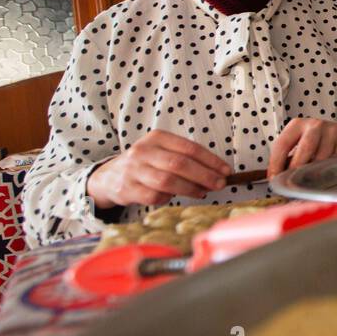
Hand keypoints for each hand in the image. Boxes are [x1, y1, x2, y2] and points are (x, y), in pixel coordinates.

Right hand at [87, 129, 231, 208]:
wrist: (110, 176)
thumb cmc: (146, 163)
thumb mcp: (162, 151)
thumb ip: (186, 158)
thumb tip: (217, 173)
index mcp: (156, 138)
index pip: (189, 148)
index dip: (211, 160)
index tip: (226, 171)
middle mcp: (143, 151)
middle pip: (180, 164)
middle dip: (204, 175)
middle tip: (220, 184)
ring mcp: (133, 170)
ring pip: (168, 181)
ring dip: (190, 188)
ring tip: (203, 192)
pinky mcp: (128, 189)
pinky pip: (155, 196)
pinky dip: (168, 198)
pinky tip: (174, 196)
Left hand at [267, 117, 336, 177]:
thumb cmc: (316, 141)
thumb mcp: (299, 141)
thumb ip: (288, 156)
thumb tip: (275, 178)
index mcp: (297, 125)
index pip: (282, 144)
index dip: (276, 163)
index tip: (274, 178)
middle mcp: (315, 126)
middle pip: (305, 149)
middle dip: (297, 168)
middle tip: (293, 183)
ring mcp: (332, 132)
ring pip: (323, 158)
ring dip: (315, 173)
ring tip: (309, 183)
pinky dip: (330, 171)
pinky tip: (326, 176)